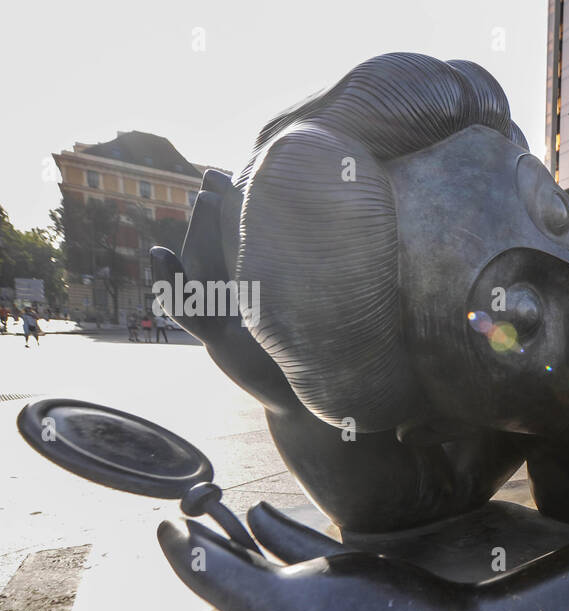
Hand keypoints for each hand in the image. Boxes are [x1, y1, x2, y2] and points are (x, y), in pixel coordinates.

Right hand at [150, 171, 295, 411]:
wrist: (318, 398)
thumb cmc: (317, 352)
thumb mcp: (312, 304)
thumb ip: (306, 271)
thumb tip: (328, 226)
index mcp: (255, 289)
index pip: (237, 243)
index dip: (231, 211)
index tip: (232, 174)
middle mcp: (234, 302)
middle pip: (214, 250)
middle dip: (213, 215)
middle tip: (214, 177)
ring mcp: (223, 321)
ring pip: (201, 272)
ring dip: (199, 235)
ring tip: (203, 199)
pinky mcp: (218, 343)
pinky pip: (190, 313)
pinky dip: (173, 285)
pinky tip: (161, 256)